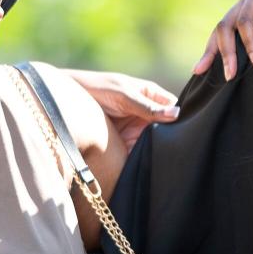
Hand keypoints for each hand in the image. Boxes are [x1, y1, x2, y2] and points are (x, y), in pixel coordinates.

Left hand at [64, 70, 179, 150]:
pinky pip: (139, 152)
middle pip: (166, 128)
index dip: (182, 117)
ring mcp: (136, 129)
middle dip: (171, 137)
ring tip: (166, 159)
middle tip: (178, 149)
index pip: (174, 107)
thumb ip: (148, 107)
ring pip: (154, 142)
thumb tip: (177, 113)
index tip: (188, 131)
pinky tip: (149, 164)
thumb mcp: (123, 95)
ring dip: (157, 150)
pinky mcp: (126, 143)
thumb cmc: (96, 89)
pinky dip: (144, 158)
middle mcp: (147, 113)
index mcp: (150, 95)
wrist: (64, 103)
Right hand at [193, 0, 252, 80]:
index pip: (245, 21)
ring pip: (220, 29)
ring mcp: (241, 7)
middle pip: (225, 26)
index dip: (249, 43)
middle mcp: (244, 0)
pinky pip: (225, 30)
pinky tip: (207, 62)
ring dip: (210, 50)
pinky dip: (215, 46)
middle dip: (225, 52)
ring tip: (199, 71)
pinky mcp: (243, 13)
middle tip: (230, 75)